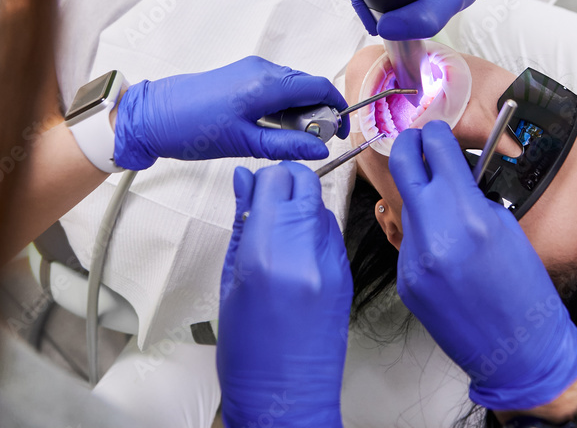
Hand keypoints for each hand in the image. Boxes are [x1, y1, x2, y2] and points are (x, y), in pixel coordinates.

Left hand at [113, 56, 346, 169]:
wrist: (152, 116)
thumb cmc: (192, 128)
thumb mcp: (245, 143)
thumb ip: (287, 145)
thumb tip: (320, 149)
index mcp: (268, 82)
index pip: (320, 86)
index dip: (336, 108)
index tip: (339, 130)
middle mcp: (263, 69)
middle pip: (308, 86)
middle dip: (318, 112)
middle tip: (313, 140)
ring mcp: (251, 69)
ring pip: (291, 87)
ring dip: (299, 110)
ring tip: (289, 138)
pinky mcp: (241, 75)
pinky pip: (274, 87)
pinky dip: (282, 106)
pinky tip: (272, 127)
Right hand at [217, 164, 350, 427]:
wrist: (287, 397)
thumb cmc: (250, 353)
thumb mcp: (230, 283)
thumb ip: (240, 224)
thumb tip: (243, 181)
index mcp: (266, 252)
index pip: (275, 179)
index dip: (262, 179)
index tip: (253, 190)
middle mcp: (304, 250)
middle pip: (305, 181)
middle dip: (286, 183)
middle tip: (267, 202)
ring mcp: (331, 260)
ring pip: (320, 203)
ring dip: (301, 207)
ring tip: (280, 237)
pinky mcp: (346, 271)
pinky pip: (331, 231)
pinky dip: (314, 230)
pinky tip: (297, 255)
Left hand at [389, 121, 576, 411]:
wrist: (518, 350)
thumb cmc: (525, 290)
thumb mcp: (506, 225)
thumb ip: (473, 193)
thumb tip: (452, 171)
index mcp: (467, 214)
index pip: (436, 149)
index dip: (437, 133)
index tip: (438, 131)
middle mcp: (434, 233)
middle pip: (402, 166)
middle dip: (411, 146)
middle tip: (420, 142)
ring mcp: (414, 259)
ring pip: (406, 206)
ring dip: (421, 198)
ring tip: (446, 208)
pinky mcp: (405, 282)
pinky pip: (409, 241)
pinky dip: (425, 235)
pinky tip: (447, 249)